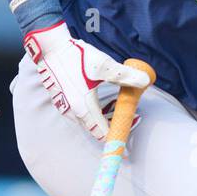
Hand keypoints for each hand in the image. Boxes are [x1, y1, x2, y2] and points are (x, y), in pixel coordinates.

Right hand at [24, 21, 150, 139]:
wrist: (50, 48)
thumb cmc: (77, 56)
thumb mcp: (105, 66)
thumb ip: (126, 76)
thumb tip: (146, 81)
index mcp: (85, 107)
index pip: (103, 134)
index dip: (116, 140)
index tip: (127, 147)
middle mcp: (73, 112)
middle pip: (96, 130)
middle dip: (113, 127)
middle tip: (127, 118)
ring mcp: (65, 107)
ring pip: (88, 122)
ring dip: (103, 119)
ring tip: (116, 106)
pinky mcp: (62, 101)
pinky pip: (80, 115)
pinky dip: (93, 113)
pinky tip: (100, 99)